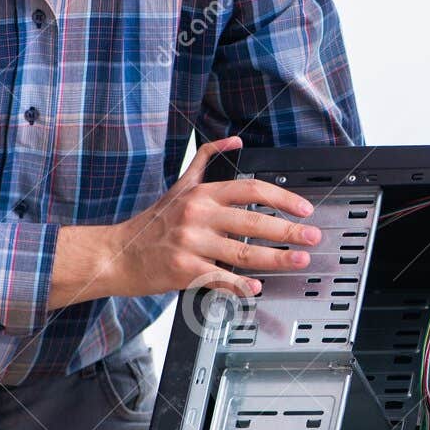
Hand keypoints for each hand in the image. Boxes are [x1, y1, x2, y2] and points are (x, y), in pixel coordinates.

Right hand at [48, 137, 320, 307]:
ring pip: (243, 252)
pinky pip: (221, 278)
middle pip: (254, 222)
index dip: (282, 198)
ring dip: (276, 258)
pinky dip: (241, 285)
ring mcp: (191, 243)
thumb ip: (207, 161)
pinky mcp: (185, 270)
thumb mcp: (180, 185)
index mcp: (201, 194)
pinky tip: (257, 288)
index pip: (251, 190)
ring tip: (298, 261)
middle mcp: (198, 215)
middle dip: (289, 230)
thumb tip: (234, 141)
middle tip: (312, 236)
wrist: (117, 254)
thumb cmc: (152, 224)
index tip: (304, 208)